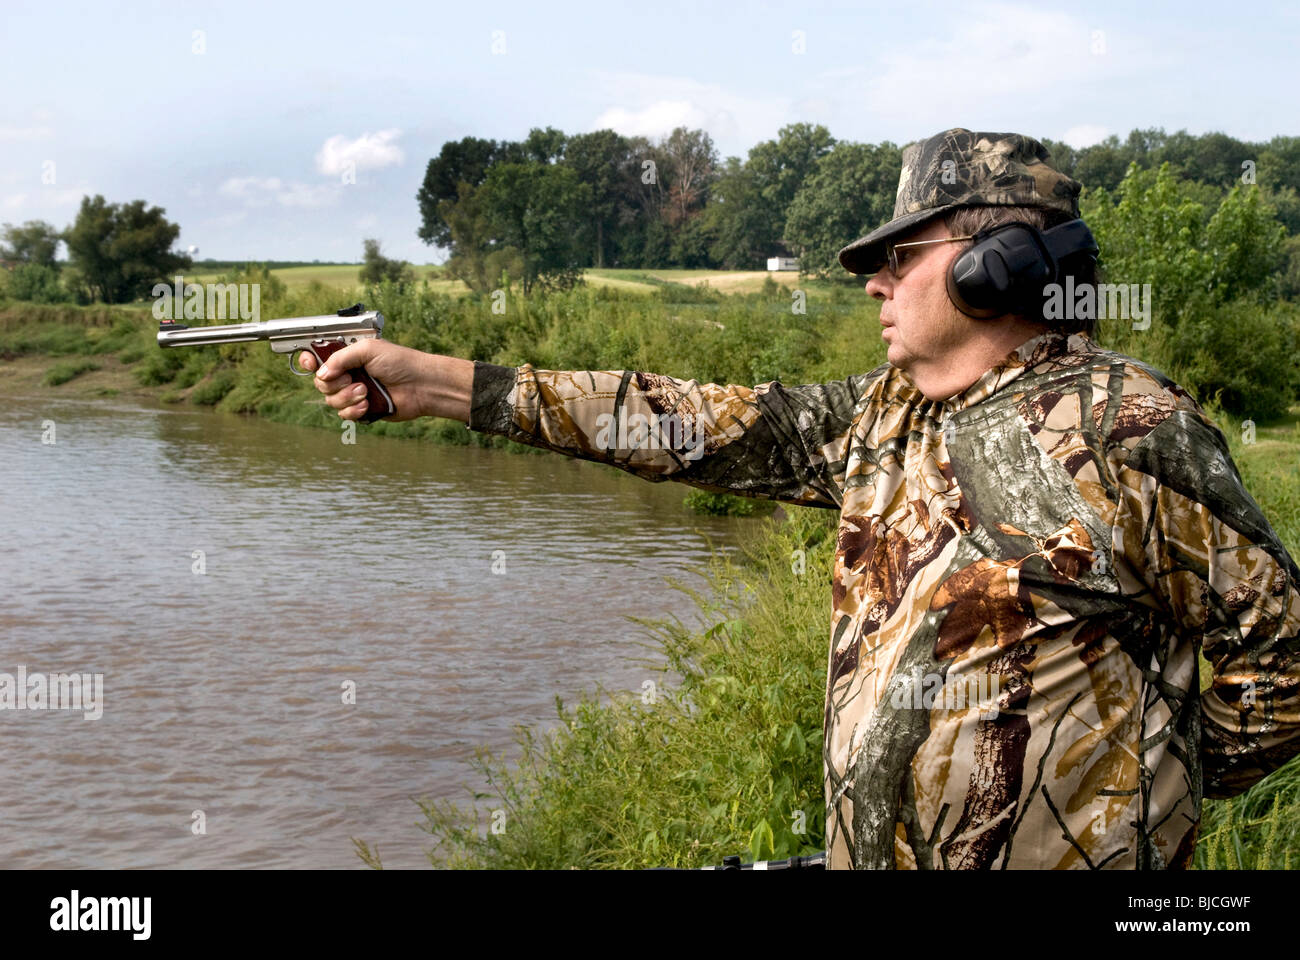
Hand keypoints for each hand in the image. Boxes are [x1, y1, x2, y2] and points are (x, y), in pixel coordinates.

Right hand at [299, 338, 435, 421]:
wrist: (421, 386)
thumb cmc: (400, 362)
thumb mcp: (368, 350)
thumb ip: (340, 358)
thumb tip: (321, 374)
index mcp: (347, 355)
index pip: (318, 358)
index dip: (309, 361)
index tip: (310, 363)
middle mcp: (348, 374)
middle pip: (320, 382)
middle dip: (334, 383)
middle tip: (352, 379)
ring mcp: (354, 392)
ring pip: (331, 400)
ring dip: (346, 397)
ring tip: (365, 392)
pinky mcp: (361, 410)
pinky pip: (344, 414)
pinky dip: (354, 410)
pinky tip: (368, 404)